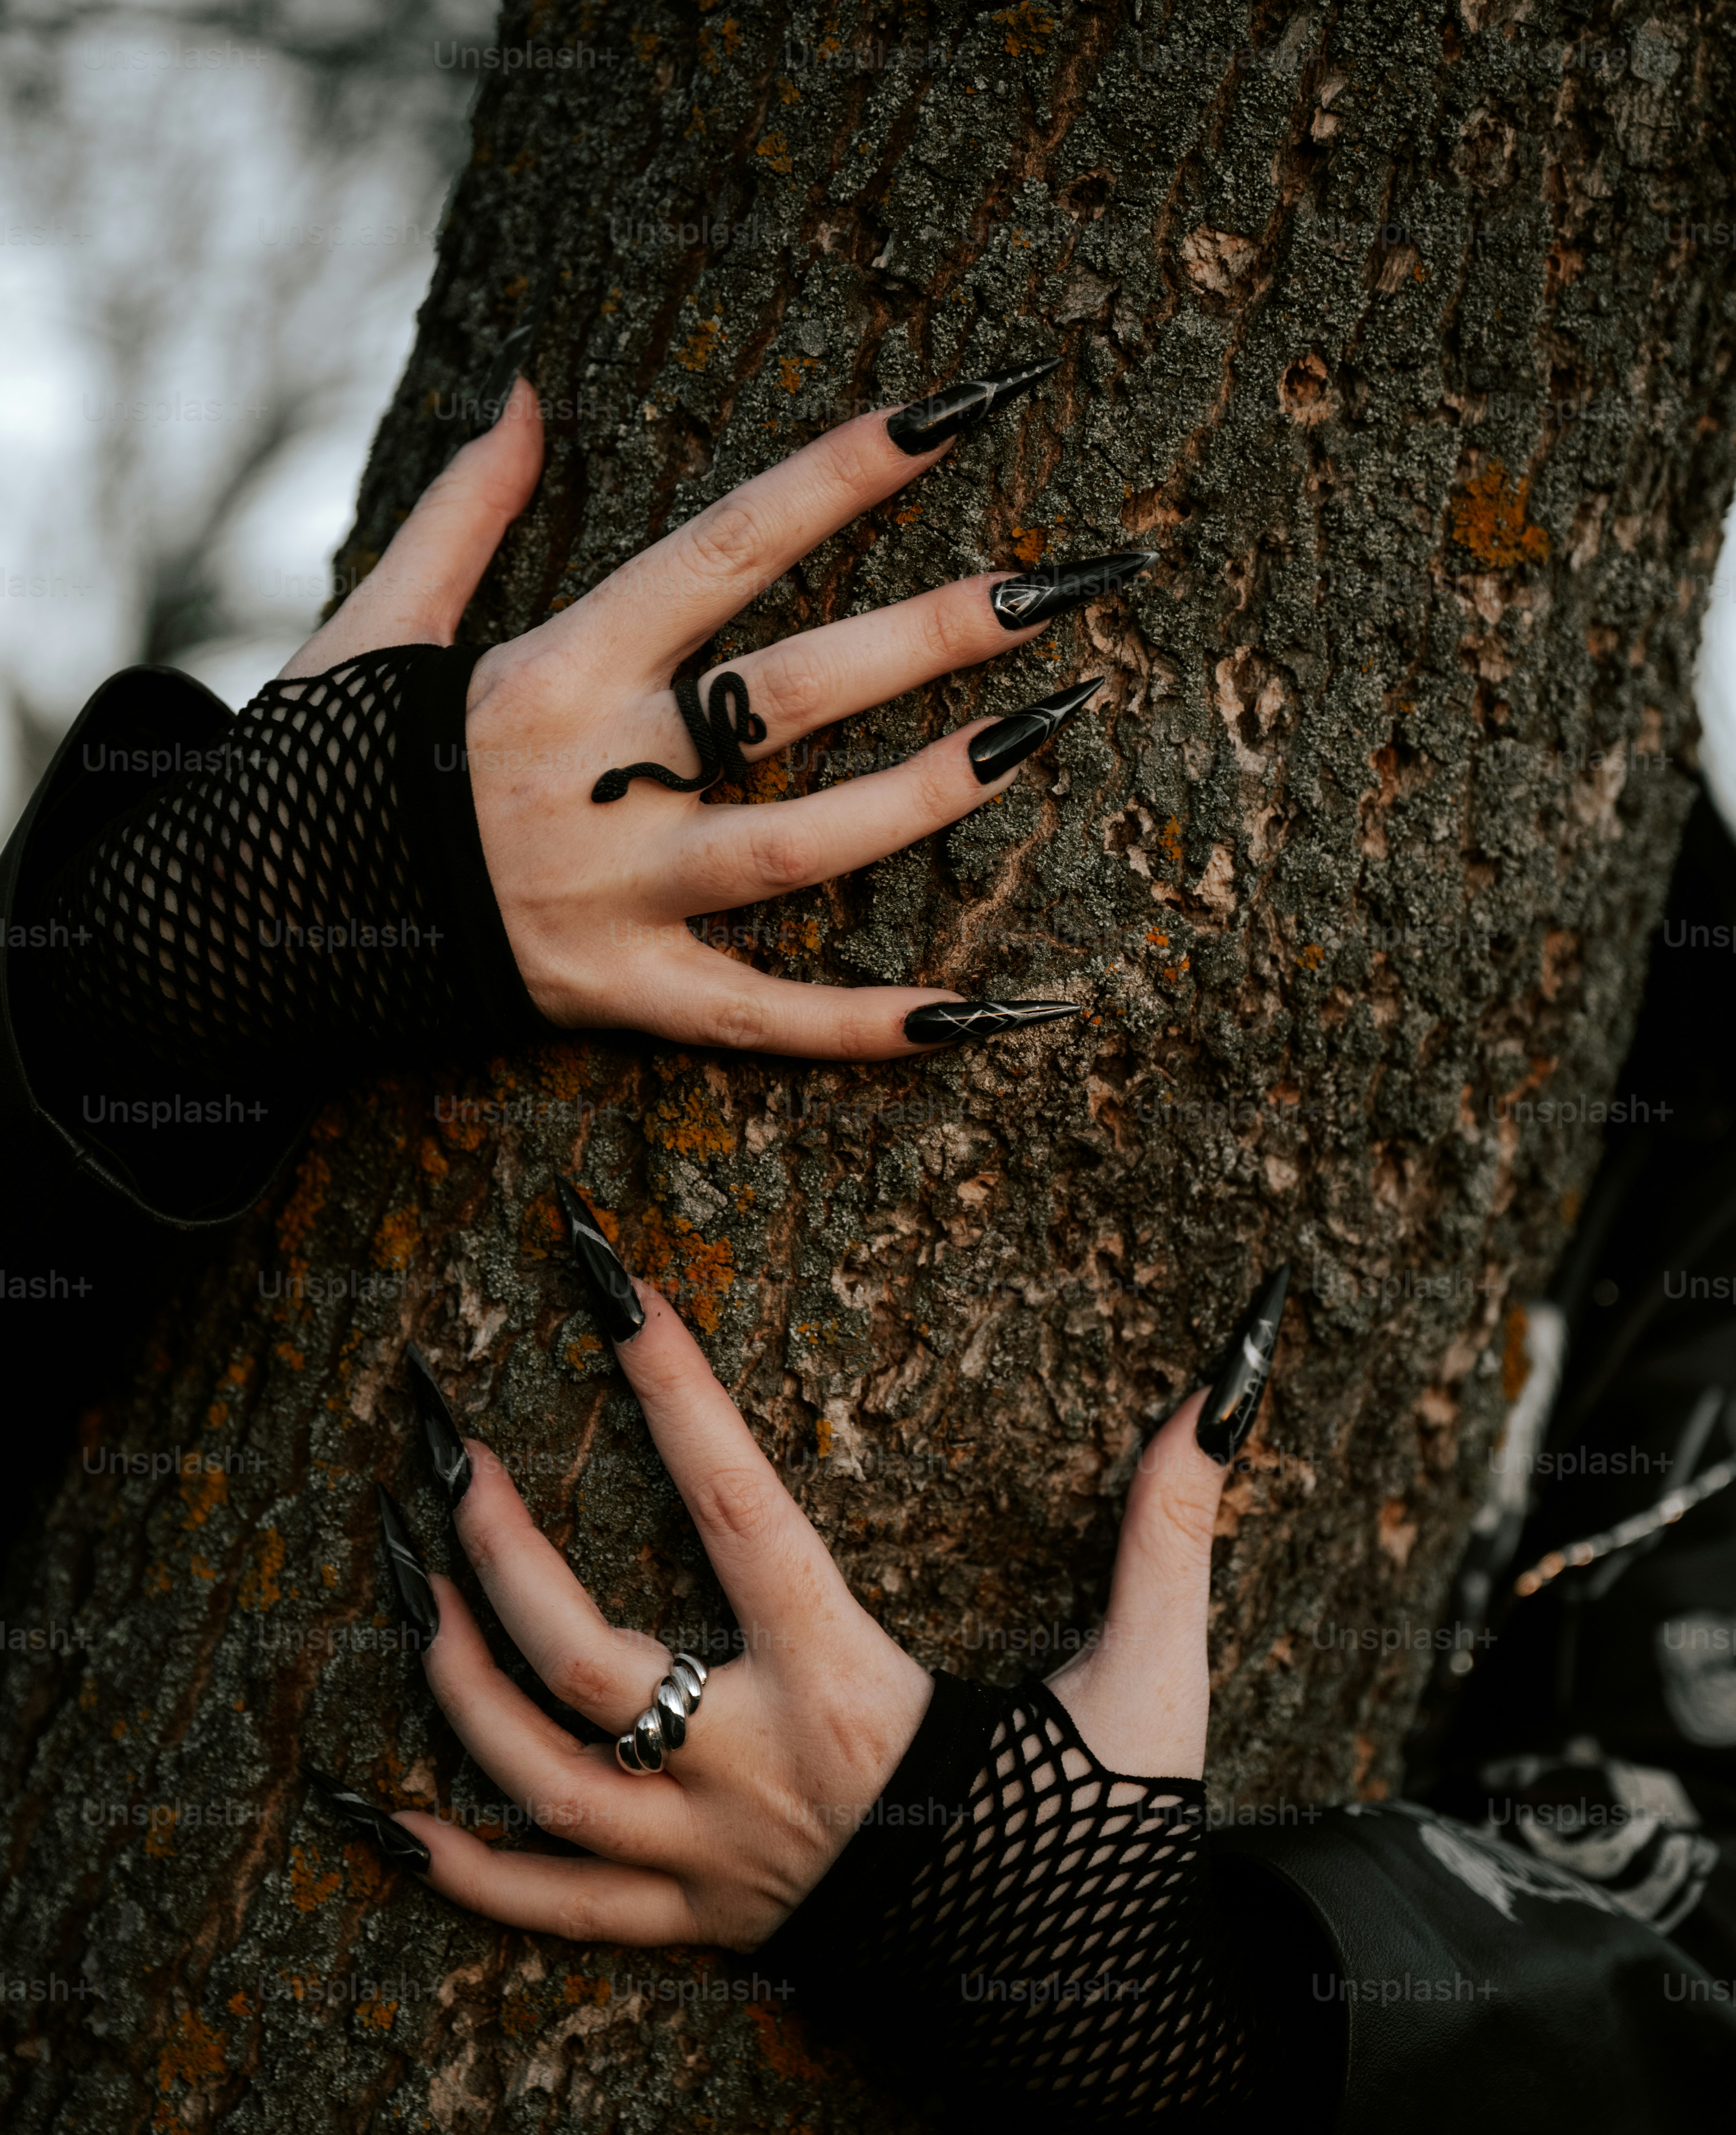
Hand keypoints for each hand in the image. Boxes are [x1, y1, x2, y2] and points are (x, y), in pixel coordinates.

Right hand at [283, 369, 1137, 1056]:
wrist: (247, 926)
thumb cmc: (326, 766)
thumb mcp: (381, 625)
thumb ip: (467, 509)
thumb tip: (526, 395)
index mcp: (552, 673)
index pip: (721, 551)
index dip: (835, 479)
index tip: (947, 418)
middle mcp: (596, 779)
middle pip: (790, 696)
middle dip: (928, 637)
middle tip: (1054, 590)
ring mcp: (612, 896)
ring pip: (799, 850)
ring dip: (926, 800)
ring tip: (1036, 745)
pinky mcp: (616, 998)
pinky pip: (761, 1020)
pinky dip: (863, 1026)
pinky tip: (973, 1013)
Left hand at [382, 1281, 1232, 1950]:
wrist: (1084, 2012)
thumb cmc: (1104, 1826)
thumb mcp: (1155, 1673)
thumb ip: (1168, 1528)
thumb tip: (1217, 1395)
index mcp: (851, 1692)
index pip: (740, 1511)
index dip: (676, 1394)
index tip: (613, 1293)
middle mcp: (760, 1774)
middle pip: (589, 1664)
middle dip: (500, 1555)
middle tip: (446, 1454)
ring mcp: (715, 1863)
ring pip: (541, 1780)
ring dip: (457, 1683)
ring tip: (409, 1588)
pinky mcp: (700, 1931)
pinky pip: (550, 1916)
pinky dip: (460, 1872)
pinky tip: (381, 1819)